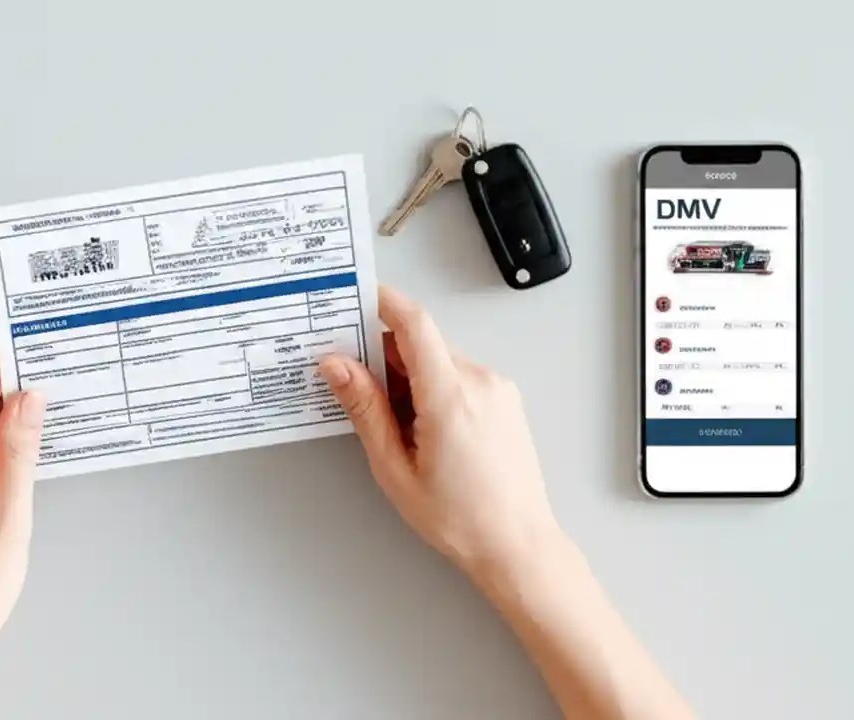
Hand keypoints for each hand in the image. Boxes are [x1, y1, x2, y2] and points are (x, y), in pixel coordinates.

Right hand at [318, 287, 558, 574]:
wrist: (517, 544)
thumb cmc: (458, 518)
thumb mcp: (395, 468)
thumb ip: (365, 409)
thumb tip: (336, 365)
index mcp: (450, 395)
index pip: (415, 324)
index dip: (383, 302)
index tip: (355, 296)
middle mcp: (480, 381)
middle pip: (422, 342)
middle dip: (384, 353)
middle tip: (353, 380)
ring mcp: (497, 388)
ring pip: (439, 359)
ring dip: (409, 374)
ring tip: (394, 423)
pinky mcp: (504, 399)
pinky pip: (459, 375)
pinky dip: (433, 386)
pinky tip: (421, 426)